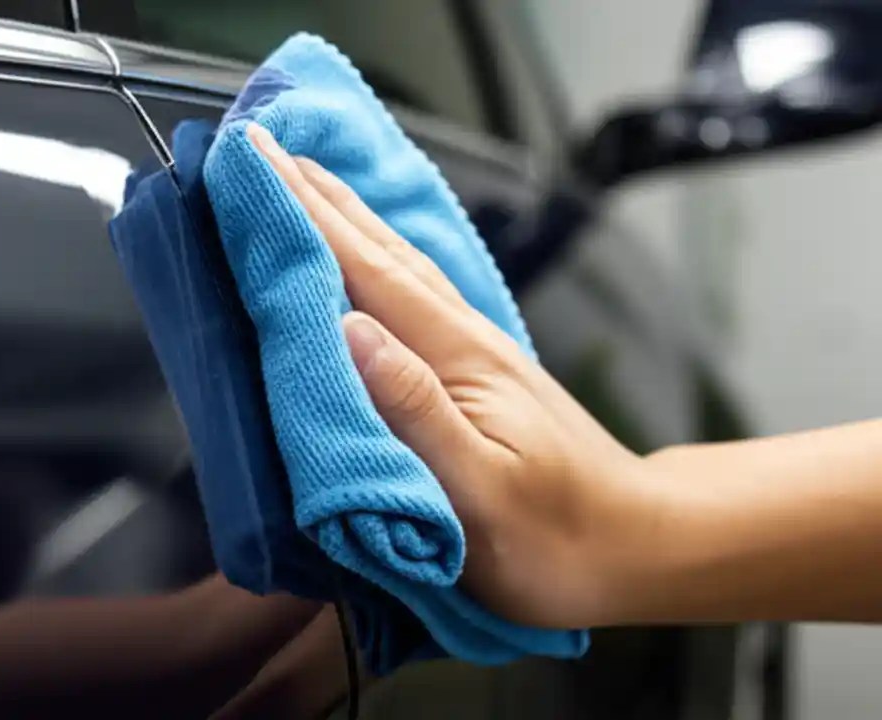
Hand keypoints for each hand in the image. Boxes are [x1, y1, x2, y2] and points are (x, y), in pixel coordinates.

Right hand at [249, 124, 670, 628]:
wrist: (636, 543)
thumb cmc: (556, 538)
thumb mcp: (482, 491)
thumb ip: (417, 410)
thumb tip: (351, 331)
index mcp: (456, 358)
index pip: (367, 271)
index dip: (308, 216)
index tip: (259, 164)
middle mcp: (464, 338)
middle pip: (380, 250)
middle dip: (317, 196)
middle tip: (263, 146)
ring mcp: (474, 349)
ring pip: (399, 262)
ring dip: (347, 215)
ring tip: (304, 177)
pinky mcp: (477, 368)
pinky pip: (414, 290)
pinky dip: (377, 255)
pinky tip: (370, 251)